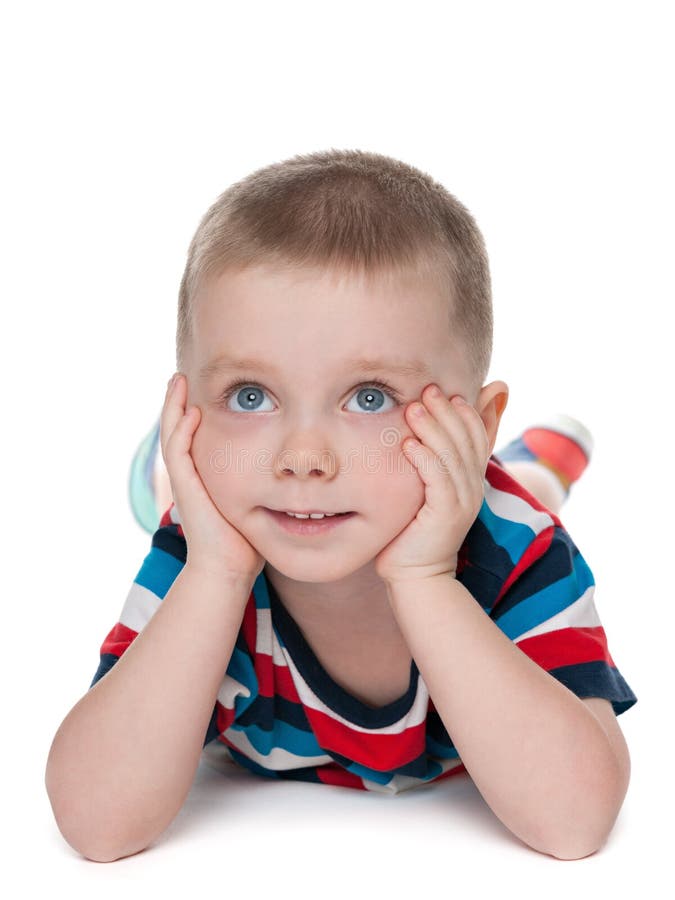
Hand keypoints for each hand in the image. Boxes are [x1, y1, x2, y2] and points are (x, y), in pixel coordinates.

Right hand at [160, 373, 264, 580]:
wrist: (227, 570)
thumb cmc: (245, 543)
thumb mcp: (254, 503)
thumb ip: (262, 486)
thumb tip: (289, 474)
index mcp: (202, 476)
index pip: (193, 436)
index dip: (193, 412)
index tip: (202, 391)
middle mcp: (190, 476)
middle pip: (176, 430)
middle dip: (178, 402)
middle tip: (181, 377)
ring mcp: (185, 482)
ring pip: (172, 436)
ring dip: (173, 408)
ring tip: (178, 382)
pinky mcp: (186, 490)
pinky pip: (179, 454)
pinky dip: (182, 432)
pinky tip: (192, 413)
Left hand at [374, 384, 490, 583]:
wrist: (417, 577)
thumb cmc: (414, 531)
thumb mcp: (428, 490)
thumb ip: (434, 460)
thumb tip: (433, 445)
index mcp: (470, 480)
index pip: (477, 436)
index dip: (464, 412)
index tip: (446, 392)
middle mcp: (472, 488)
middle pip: (466, 440)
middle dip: (446, 412)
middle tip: (427, 390)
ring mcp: (463, 502)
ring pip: (452, 456)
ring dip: (433, 429)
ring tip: (413, 408)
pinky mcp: (447, 515)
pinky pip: (438, 480)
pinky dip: (425, 459)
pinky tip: (409, 445)